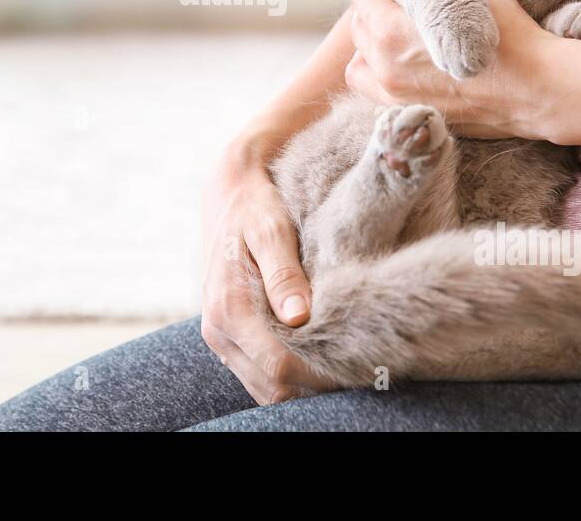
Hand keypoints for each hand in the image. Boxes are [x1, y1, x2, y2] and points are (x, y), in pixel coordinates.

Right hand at [200, 141, 333, 403]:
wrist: (229, 193)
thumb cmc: (256, 208)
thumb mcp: (272, 230)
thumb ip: (283, 274)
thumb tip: (299, 317)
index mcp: (228, 307)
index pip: (278, 364)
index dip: (321, 374)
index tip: (359, 367)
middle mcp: (218, 329)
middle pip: (272, 386)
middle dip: (316, 385)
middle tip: (362, 372)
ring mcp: (221, 337)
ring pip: (266, 387)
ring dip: (303, 386)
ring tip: (346, 368)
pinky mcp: (229, 338)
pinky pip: (259, 374)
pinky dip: (290, 377)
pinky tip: (320, 361)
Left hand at [345, 0, 557, 139]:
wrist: (536, 89)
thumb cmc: (509, 36)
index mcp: (394, 35)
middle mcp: (387, 69)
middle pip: (358, 30)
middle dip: (369, 5)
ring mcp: (396, 97)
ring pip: (359, 64)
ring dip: (367, 42)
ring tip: (386, 29)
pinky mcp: (411, 113)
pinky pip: (374, 91)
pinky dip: (375, 71)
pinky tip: (395, 60)